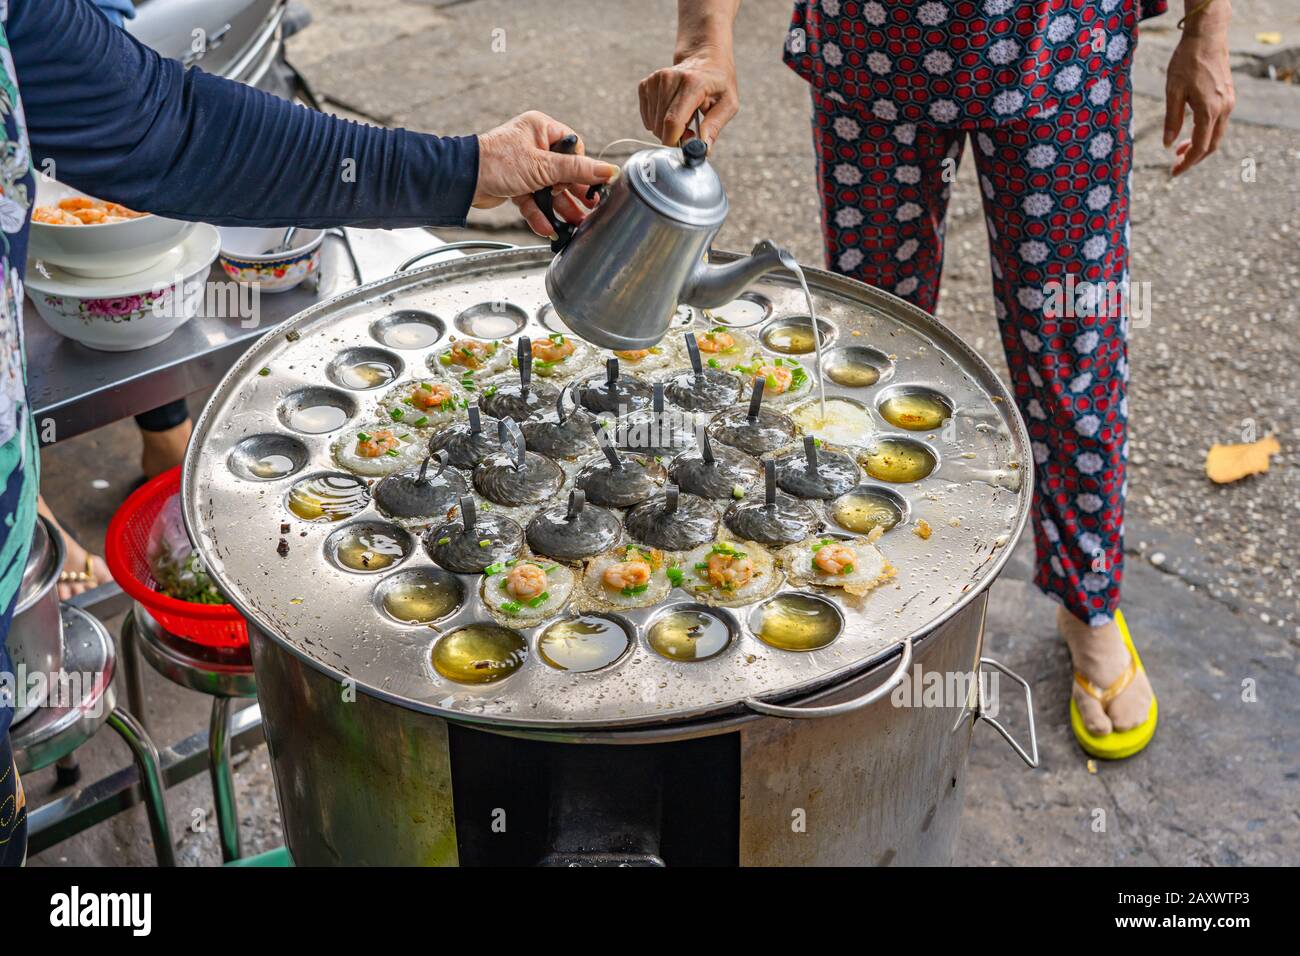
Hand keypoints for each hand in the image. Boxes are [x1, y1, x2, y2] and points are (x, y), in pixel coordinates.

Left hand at [474, 111, 618, 238]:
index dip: (578, 167)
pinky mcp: (516, 184)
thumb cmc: (497, 162)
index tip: (579, 182)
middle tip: (591, 208)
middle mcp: (534, 145)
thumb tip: (609, 170)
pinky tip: (549, 229)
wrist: (462, 180)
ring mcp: (525, 166)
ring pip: (550, 189)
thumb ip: (578, 170)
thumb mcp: (544, 167)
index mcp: (542, 129)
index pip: (574, 148)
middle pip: (564, 172)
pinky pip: (534, 200)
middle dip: (575, 193)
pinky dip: (540, 214)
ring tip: (576, 224)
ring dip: (561, 208)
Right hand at [638, 46, 738, 146]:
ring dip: (666, 129)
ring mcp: (655, 80)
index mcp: (692, 83)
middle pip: (661, 125)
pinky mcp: (646, 84)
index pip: (673, 121)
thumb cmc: (718, 83)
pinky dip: (657, 121)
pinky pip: (647, 117)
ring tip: (683, 118)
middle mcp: (670, 78)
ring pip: (653, 123)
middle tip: (690, 130)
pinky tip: (670, 111)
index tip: (685, 145)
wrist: (704, 58)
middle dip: (673, 136)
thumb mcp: (728, 103)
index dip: (675, 141)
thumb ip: (715, 126)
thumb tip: (704, 149)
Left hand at [1164, 7, 1234, 175]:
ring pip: (1217, 134)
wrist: (1207, 38)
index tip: (1174, 173)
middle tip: (1175, 164)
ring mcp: (1228, 102)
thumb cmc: (1186, 63)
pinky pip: (1219, 122)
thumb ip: (1171, 121)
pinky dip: (1205, 132)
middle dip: (1194, 158)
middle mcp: (1224, 109)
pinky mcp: (1228, 96)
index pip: (1200, 148)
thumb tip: (1167, 145)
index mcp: (1209, 111)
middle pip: (1212, 145)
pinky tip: (1190, 132)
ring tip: (1179, 149)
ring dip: (1199, 145)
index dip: (1187, 163)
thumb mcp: (1173, 93)